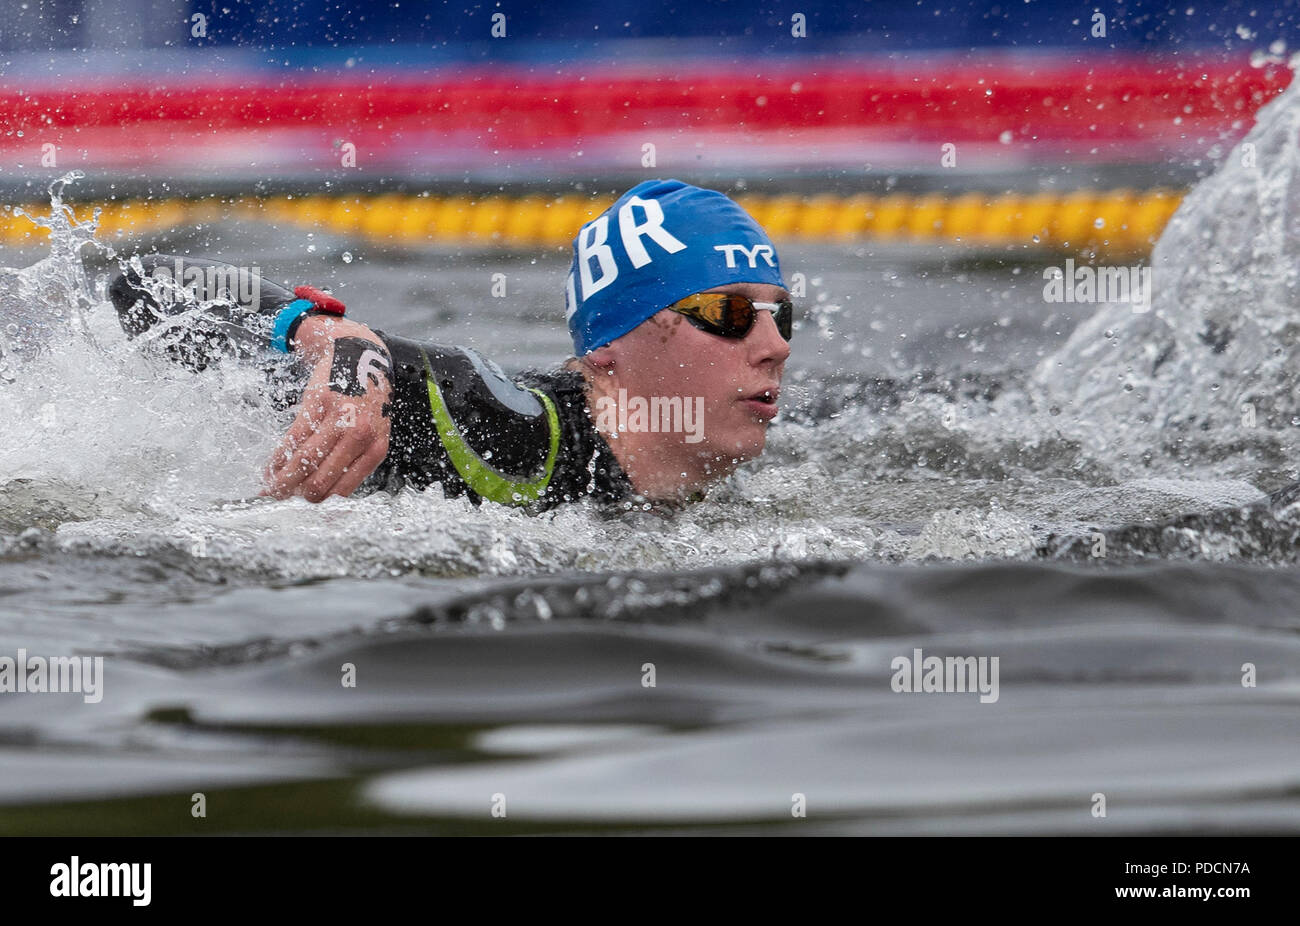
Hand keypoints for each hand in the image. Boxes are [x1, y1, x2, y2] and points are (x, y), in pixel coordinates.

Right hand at [261, 318, 392, 501]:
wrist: (362, 355)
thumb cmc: (366, 401)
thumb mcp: (372, 433)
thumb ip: (353, 461)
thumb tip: (321, 494)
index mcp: (375, 450)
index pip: (342, 491)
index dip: (316, 502)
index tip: (299, 505)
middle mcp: (359, 437)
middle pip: (319, 482)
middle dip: (295, 495)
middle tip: (279, 497)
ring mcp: (338, 420)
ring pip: (302, 463)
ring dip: (280, 480)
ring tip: (268, 486)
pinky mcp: (318, 404)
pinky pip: (292, 440)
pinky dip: (276, 458)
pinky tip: (269, 466)